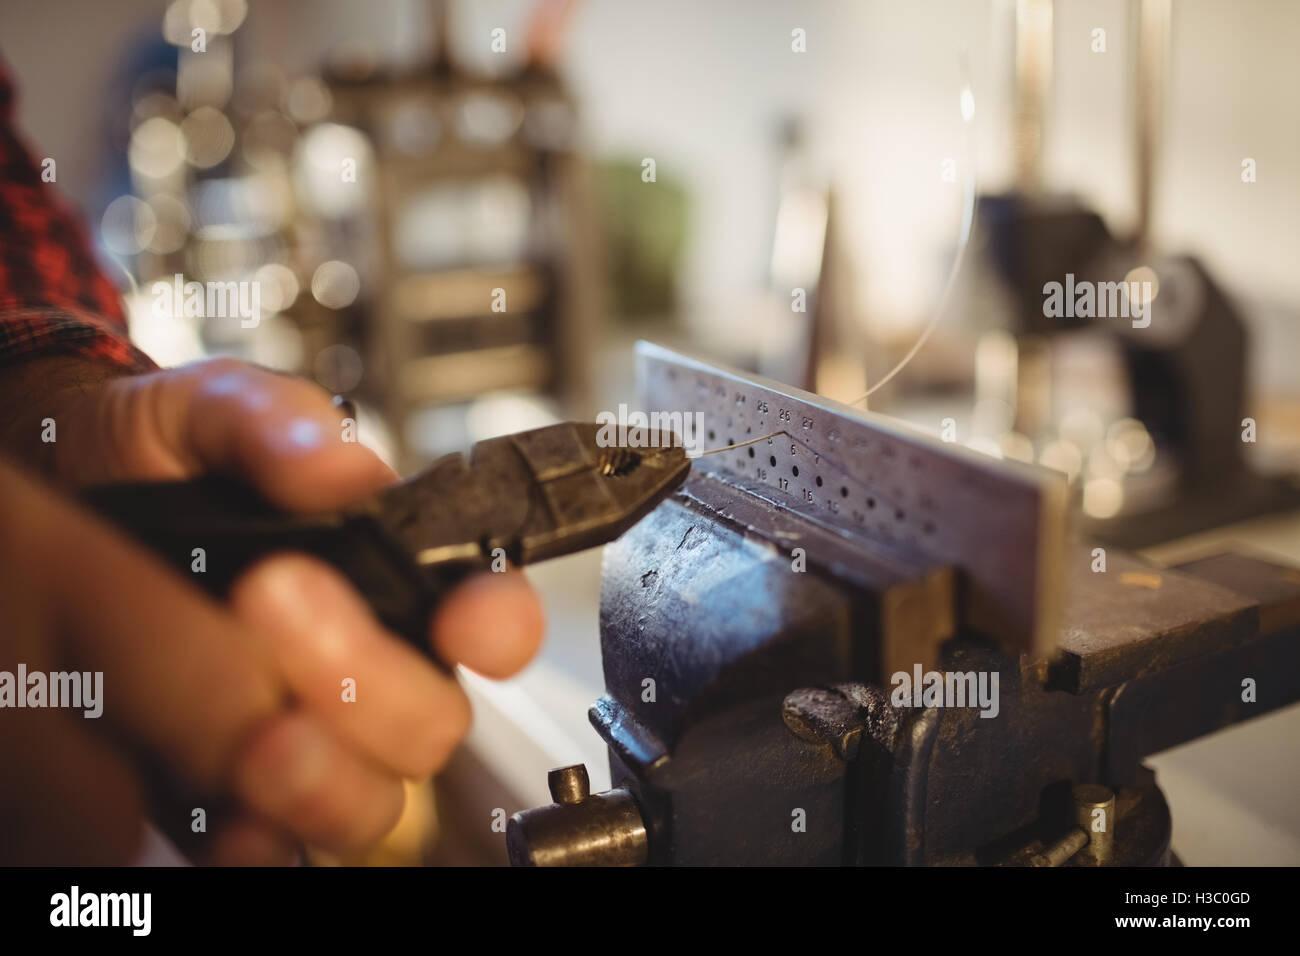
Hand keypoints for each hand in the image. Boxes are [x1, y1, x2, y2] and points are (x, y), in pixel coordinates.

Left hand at [0, 357, 544, 863]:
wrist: (60, 496)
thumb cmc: (161, 454)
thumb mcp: (215, 408)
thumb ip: (281, 425)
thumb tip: (345, 470)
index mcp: (395, 576)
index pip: (491, 618)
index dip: (498, 626)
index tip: (468, 620)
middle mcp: (365, 668)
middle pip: (429, 721)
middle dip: (367, 675)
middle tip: (277, 596)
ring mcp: (303, 735)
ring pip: (368, 802)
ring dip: (324, 775)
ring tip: (256, 731)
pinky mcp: (229, 788)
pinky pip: (271, 844)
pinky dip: (256, 839)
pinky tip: (222, 811)